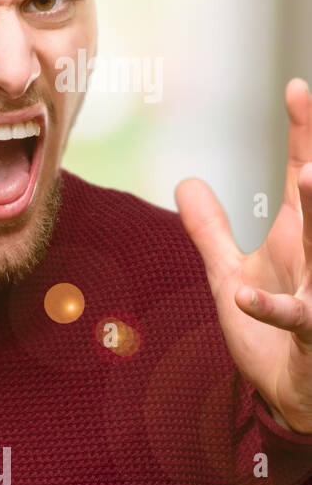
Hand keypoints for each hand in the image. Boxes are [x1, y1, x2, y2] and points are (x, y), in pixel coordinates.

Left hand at [176, 77, 311, 434]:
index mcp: (303, 239)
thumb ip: (210, 230)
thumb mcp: (230, 275)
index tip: (296, 86)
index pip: (306, 173)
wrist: (294, 398)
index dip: (305, 132)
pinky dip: (273, 308)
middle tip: (311, 143)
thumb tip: (186, 182)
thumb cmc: (272, 337)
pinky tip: (245, 296)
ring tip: (310, 175)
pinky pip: (302, 319)